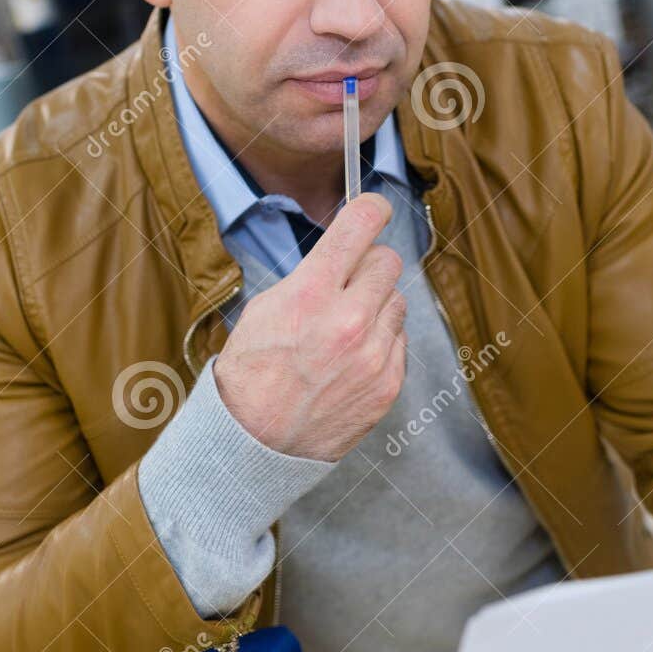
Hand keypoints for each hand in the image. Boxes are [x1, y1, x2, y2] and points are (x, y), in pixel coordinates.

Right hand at [213, 192, 406, 460]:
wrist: (256, 442)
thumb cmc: (253, 373)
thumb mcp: (264, 308)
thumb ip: (310, 277)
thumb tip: (344, 255)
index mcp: (312, 293)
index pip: (360, 227)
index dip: (370, 210)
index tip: (373, 209)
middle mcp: (349, 319)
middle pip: (388, 261)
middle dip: (368, 266)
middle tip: (348, 284)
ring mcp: (374, 354)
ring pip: (398, 301)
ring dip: (377, 306)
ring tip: (345, 330)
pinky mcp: (389, 382)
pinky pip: (399, 339)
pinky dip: (382, 341)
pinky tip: (352, 357)